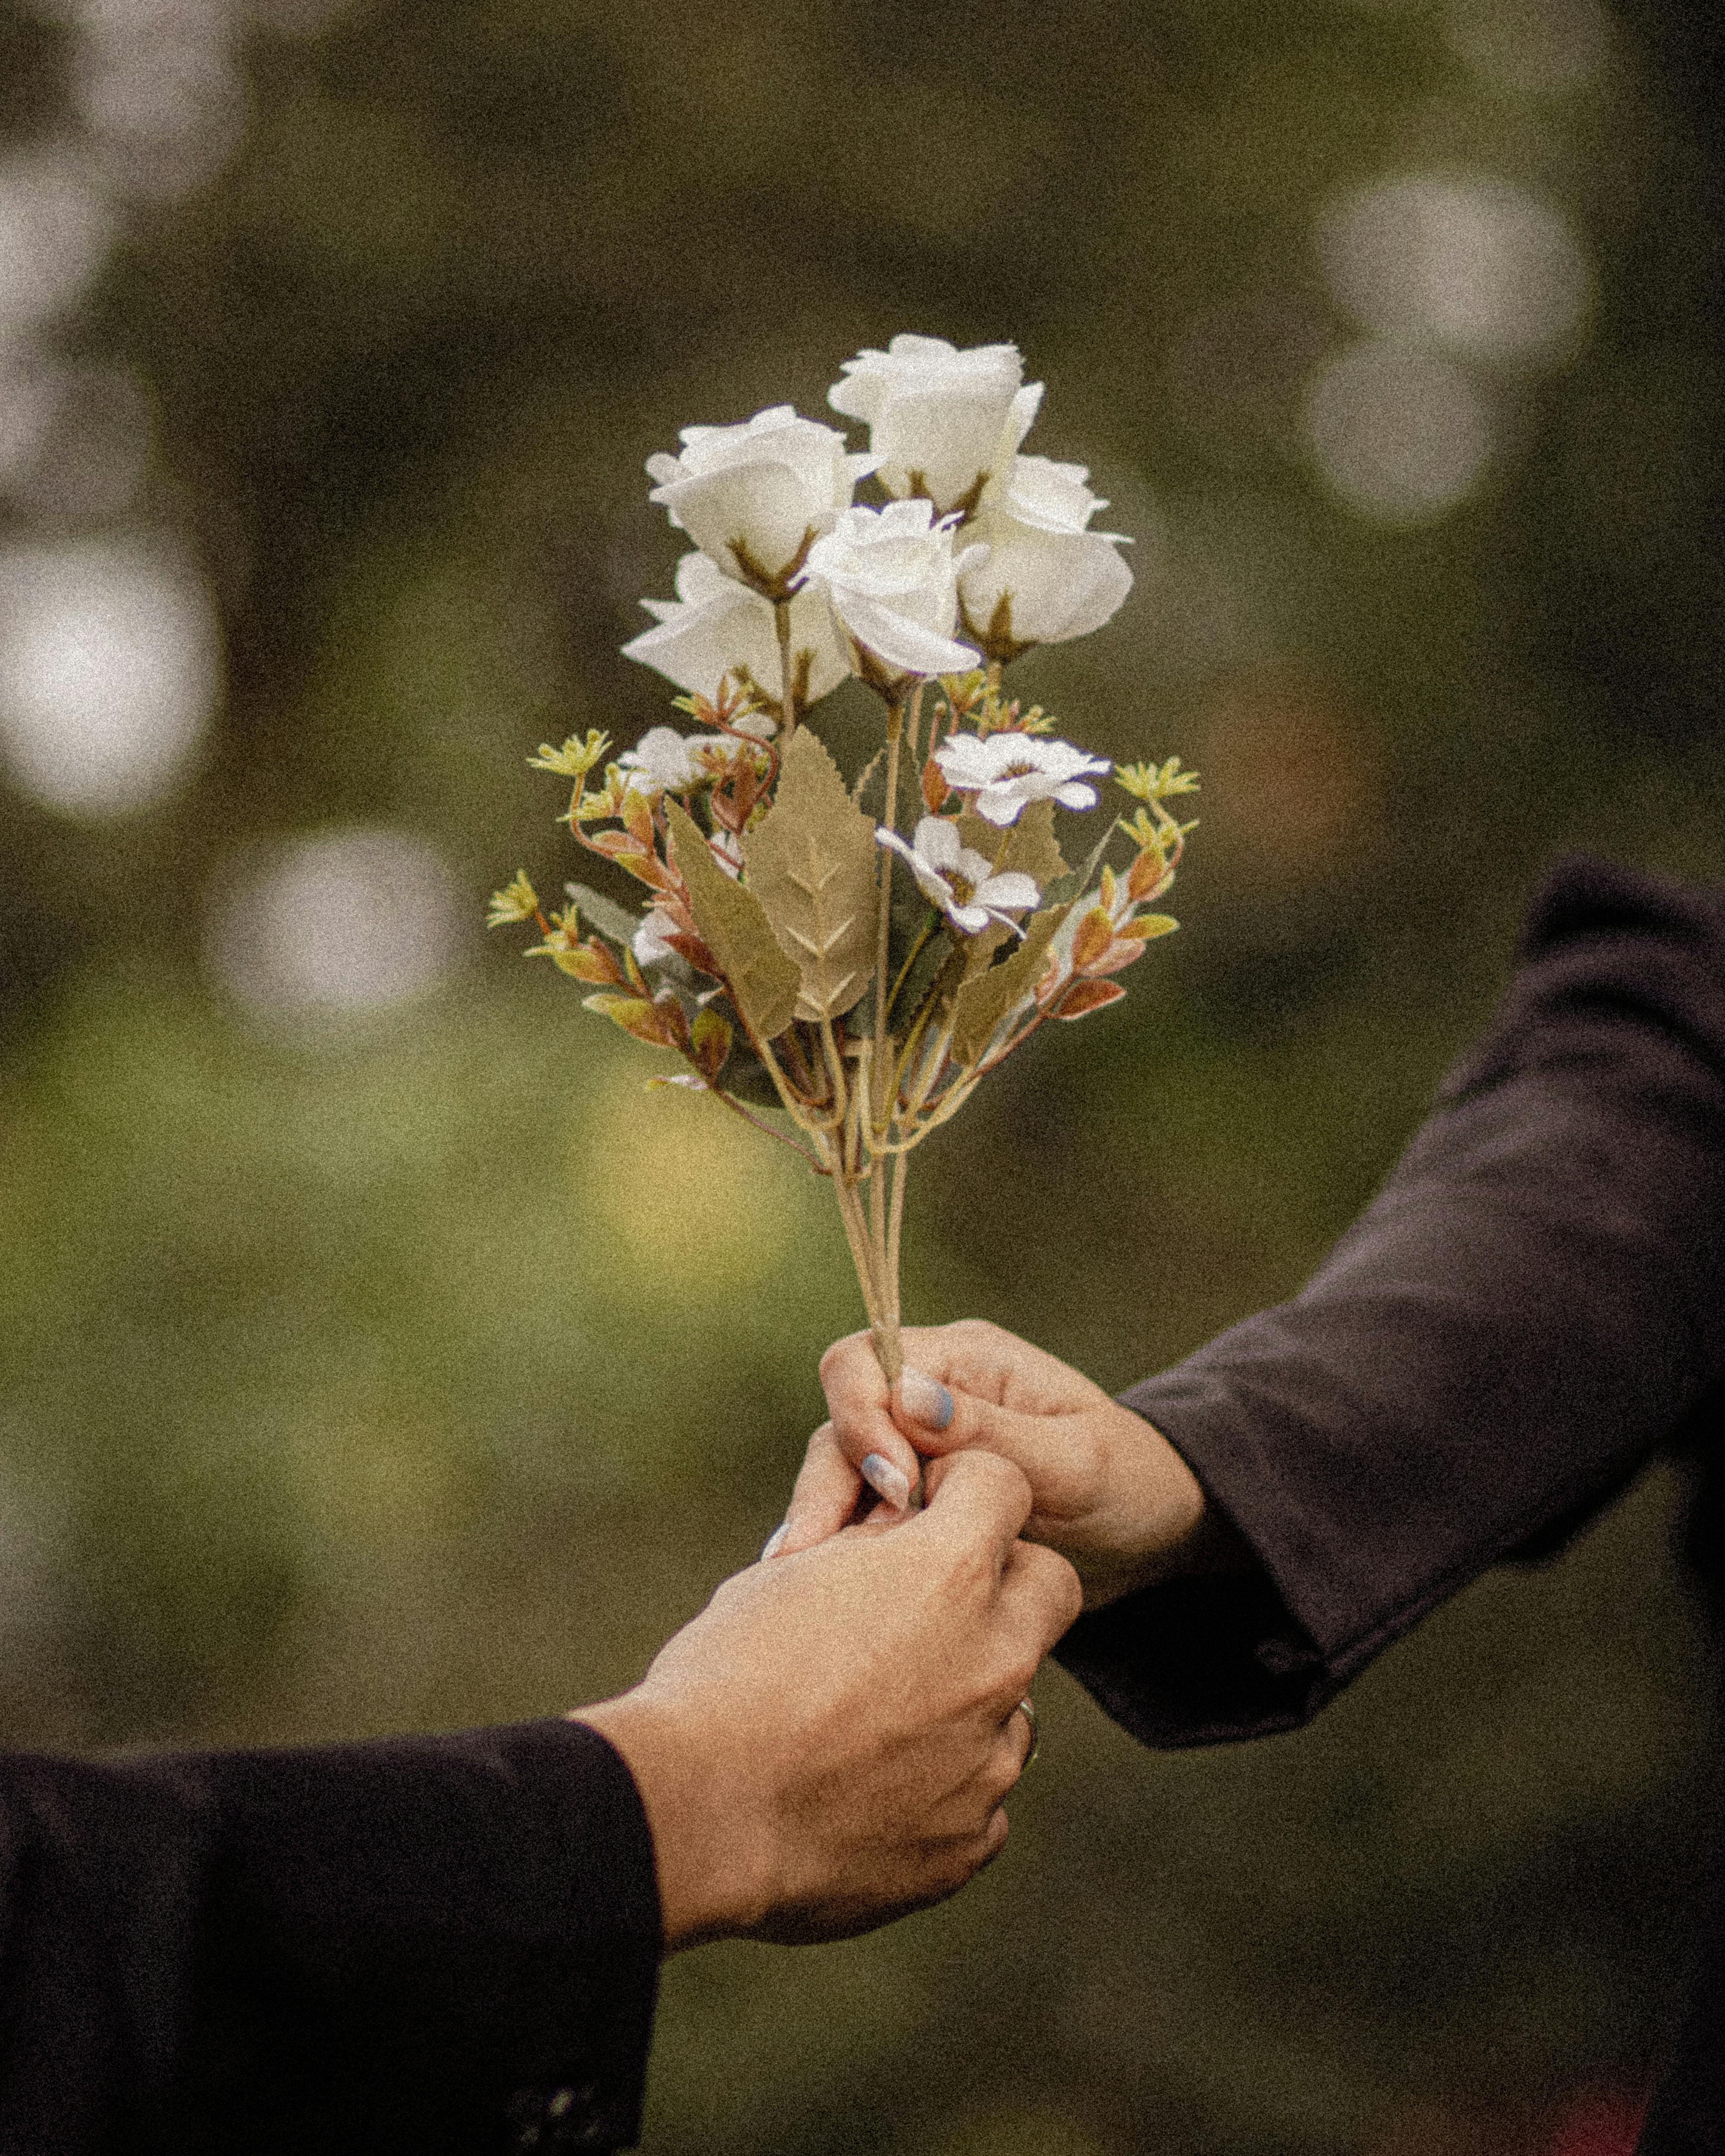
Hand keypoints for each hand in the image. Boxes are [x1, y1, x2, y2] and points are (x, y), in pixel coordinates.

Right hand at [577, 1449, 1078, 1951]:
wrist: (697, 1811)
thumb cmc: (725, 1675)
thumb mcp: (791, 1574)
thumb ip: (872, 1548)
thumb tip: (905, 1530)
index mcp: (949, 1575)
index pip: (1005, 1486)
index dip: (964, 1489)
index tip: (927, 1510)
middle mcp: (993, 1660)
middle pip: (1051, 1587)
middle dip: (1005, 1583)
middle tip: (929, 1607)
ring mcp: (989, 1757)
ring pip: (1015, 1703)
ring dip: (967, 1695)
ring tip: (874, 1718)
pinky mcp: (970, 1839)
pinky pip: (981, 1796)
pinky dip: (940, 1786)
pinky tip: (867, 1791)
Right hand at [778, 1320, 1237, 1609]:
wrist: (1149, 1537)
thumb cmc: (1129, 1485)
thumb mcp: (1075, 1461)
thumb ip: (990, 1431)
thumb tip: (904, 1397)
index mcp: (964, 1360)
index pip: (864, 1364)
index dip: (860, 1420)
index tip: (895, 1491)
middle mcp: (928, 1397)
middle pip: (840, 1424)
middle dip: (832, 1486)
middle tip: (833, 1557)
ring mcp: (917, 1451)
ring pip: (841, 1478)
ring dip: (833, 1527)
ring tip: (828, 1585)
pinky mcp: (914, 1503)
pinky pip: (860, 1520)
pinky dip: (849, 1555)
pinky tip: (842, 1600)